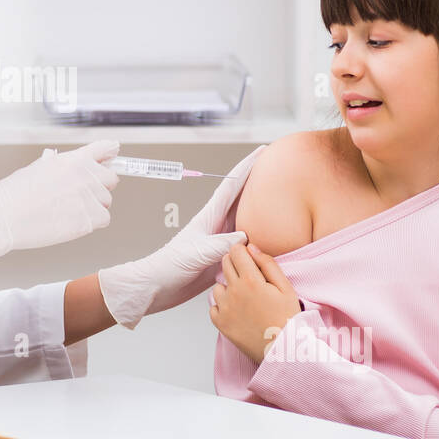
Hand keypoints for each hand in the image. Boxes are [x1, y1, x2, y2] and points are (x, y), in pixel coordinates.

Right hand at [0, 139, 119, 271]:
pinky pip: (104, 219)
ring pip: (106, 201)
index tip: (113, 155)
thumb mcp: (34, 169)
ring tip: (68, 211)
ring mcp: (88, 197)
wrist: (2, 218)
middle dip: (99, 186)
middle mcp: (84, 175)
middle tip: (79, 196)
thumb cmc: (12, 196)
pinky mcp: (88, 219)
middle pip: (111, 178)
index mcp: (71, 160)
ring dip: (93, 206)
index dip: (109, 153)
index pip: (103, 148)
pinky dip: (92, 223)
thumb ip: (54, 164)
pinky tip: (73, 222)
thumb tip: (54, 158)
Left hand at [96, 144, 267, 328]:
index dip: (247, 167)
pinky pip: (247, 242)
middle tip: (277, 168)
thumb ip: (222, 244)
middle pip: (243, 198)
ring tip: (280, 198)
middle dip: (259, 181)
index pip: (232, 186)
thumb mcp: (198, 253)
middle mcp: (217, 225)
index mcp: (209, 217)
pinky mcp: (224, 256)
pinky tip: (270, 236)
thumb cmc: (171, 267)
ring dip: (262, 208)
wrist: (158, 287)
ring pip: (247, 218)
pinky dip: (260, 236)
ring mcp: (221, 240)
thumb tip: (246, 238)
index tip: (261, 151)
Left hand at [209, 241, 302, 363]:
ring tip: (245, 298)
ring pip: (218, 286)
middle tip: (249, 277)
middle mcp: (234, 292)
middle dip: (235, 264)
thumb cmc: (287, 319)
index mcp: (251, 280)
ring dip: (228, 287)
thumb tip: (251, 248)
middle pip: (225, 264)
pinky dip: (223, 306)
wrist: (283, 351)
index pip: (236, 251)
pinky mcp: (220, 323)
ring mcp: (225, 308)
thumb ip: (268, 264)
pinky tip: (238, 312)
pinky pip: (214, 306)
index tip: (247, 256)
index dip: (242, 250)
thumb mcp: (286, 288)